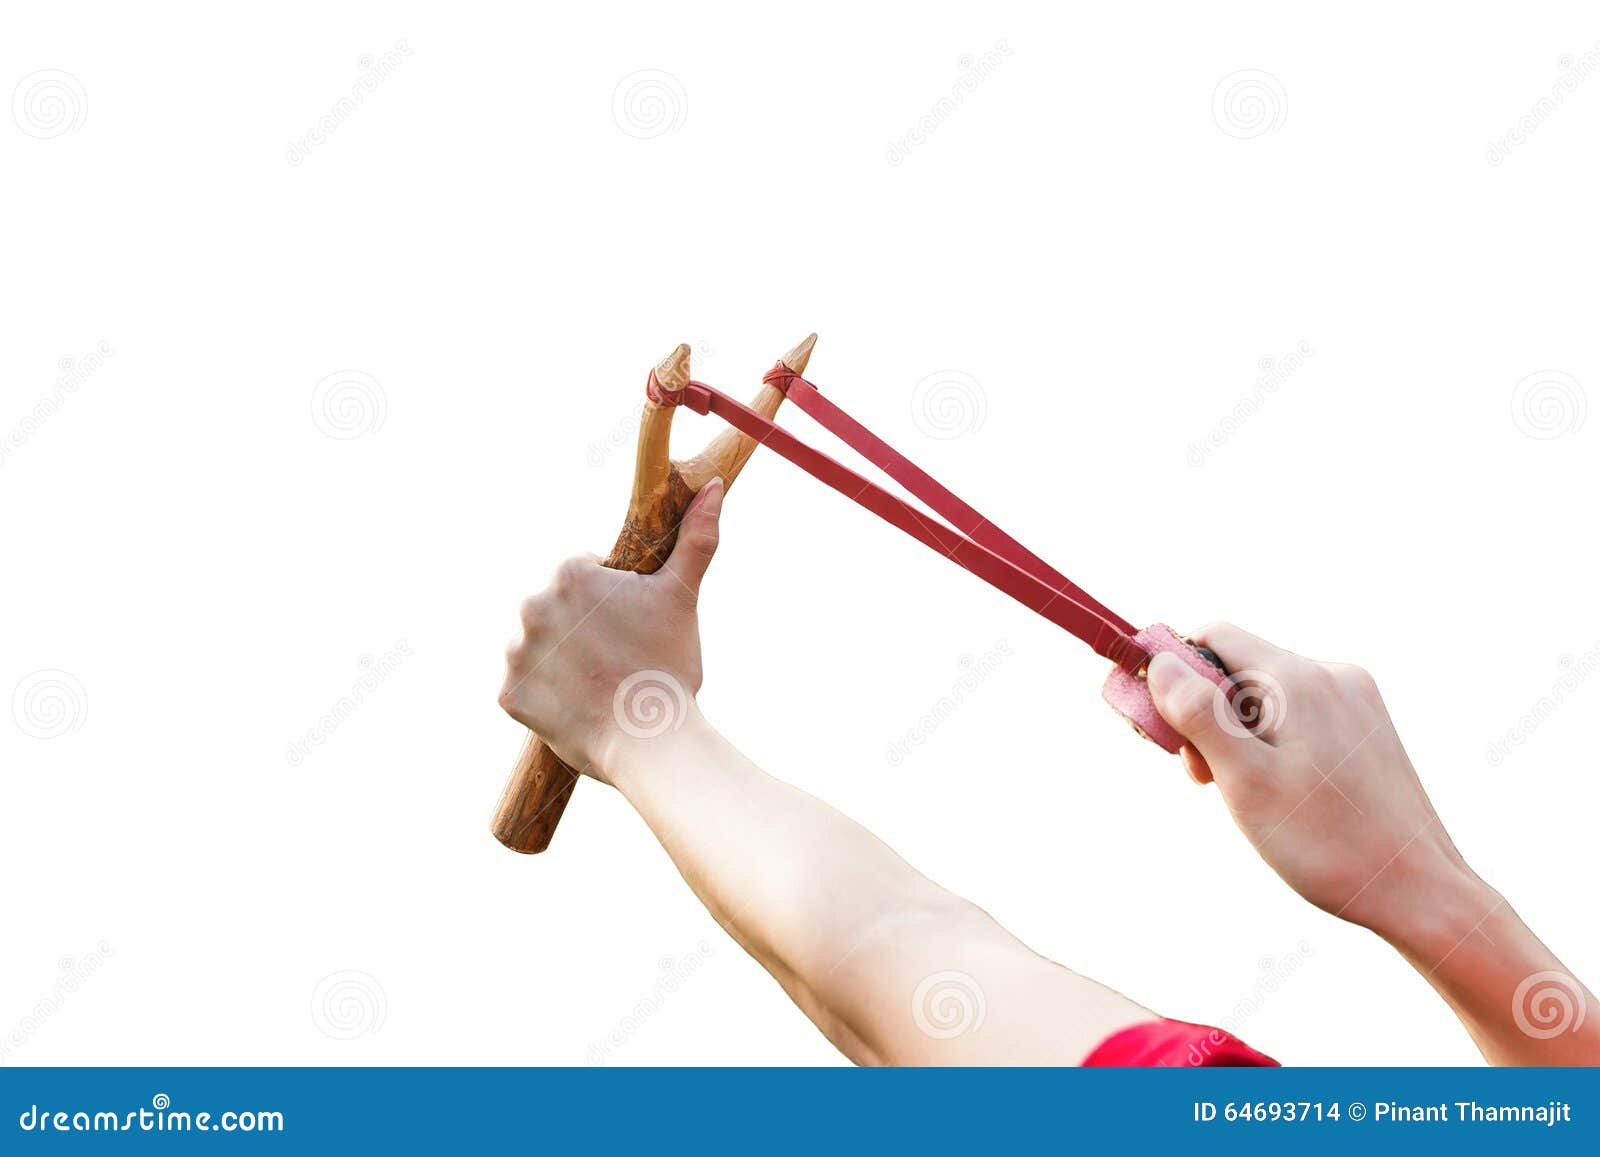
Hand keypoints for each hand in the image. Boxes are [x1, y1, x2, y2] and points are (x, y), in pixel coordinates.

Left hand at [498, 477, 722, 781]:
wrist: (653, 740)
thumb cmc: (669, 664)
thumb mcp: (682, 596)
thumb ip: (696, 538)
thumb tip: (714, 487)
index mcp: (569, 574)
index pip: (581, 575)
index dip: (609, 601)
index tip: (629, 627)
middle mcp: (532, 604)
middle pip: (556, 610)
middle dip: (581, 629)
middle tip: (617, 658)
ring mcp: (516, 650)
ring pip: (538, 646)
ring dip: (560, 660)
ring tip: (598, 682)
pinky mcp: (509, 693)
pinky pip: (524, 687)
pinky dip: (545, 696)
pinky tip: (577, 704)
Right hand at [1145, 623, 1483, 945]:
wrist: (1419, 891)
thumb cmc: (1327, 843)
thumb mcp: (1245, 781)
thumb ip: (1198, 714)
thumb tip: (1160, 662)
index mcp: (1300, 680)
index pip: (1215, 636)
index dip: (1174, 672)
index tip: (1162, 726)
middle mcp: (1333, 675)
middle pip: (1240, 666)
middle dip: (1206, 714)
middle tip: (1205, 778)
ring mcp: (1356, 699)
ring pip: (1267, 694)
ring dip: (1239, 734)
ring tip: (1248, 794)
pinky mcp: (1367, 725)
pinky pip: (1298, 713)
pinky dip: (1273, 742)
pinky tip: (1282, 791)